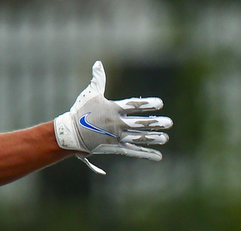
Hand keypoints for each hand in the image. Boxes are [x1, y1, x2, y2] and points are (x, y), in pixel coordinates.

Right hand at [53, 61, 171, 174]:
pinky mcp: (115, 148)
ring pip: (139, 138)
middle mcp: (117, 123)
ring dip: (154, 138)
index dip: (147, 104)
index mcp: (113, 109)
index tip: (160, 103)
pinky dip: (146, 154)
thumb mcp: (90, 94)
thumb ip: (98, 80)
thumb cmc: (80, 112)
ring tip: (165, 138)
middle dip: (156, 123)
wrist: (70, 134)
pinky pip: (133, 151)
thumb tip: (98, 64)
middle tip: (169, 123)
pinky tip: (158, 156)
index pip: (134, 105)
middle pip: (140, 123)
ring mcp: (117, 137)